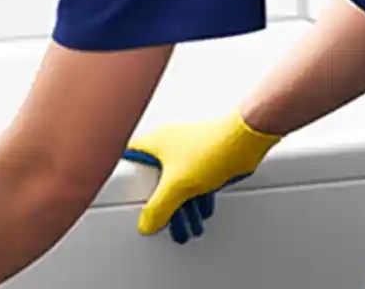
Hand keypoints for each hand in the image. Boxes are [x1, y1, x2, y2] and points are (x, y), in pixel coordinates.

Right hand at [121, 112, 280, 243]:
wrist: (245, 140)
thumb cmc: (212, 148)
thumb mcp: (177, 186)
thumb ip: (159, 208)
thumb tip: (146, 223)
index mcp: (154, 143)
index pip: (127, 154)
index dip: (121, 170)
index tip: (118, 186)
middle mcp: (168, 144)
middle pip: (154, 176)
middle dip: (159, 201)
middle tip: (158, 219)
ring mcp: (188, 150)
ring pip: (177, 181)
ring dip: (181, 204)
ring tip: (185, 225)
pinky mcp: (206, 157)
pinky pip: (195, 181)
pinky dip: (196, 198)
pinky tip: (202, 211)